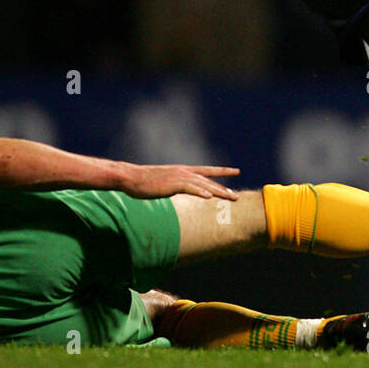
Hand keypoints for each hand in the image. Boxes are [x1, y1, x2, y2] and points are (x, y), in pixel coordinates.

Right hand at [118, 163, 240, 200]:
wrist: (131, 177)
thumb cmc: (145, 181)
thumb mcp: (165, 182)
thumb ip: (175, 184)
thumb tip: (180, 189)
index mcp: (183, 171)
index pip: (207, 170)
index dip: (222, 171)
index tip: (235, 171)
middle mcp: (184, 172)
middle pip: (209, 180)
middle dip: (224, 188)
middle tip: (237, 196)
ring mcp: (179, 177)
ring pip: (203, 184)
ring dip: (218, 191)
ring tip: (231, 197)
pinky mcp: (172, 184)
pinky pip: (189, 188)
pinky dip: (200, 192)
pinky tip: (209, 197)